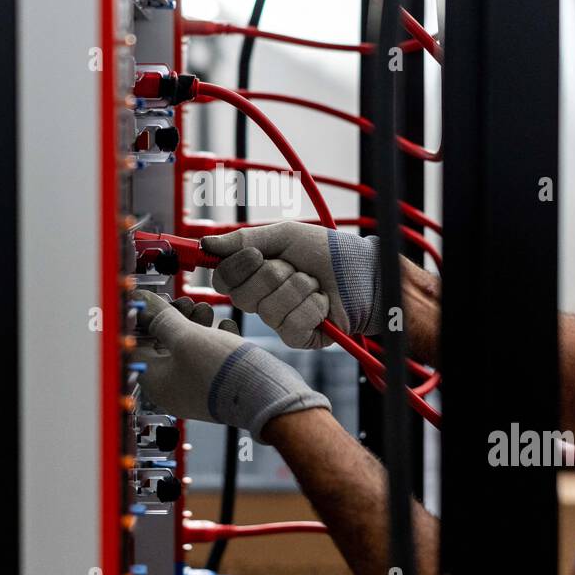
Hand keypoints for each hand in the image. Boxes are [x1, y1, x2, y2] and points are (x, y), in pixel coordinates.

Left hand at [131, 290, 330, 442]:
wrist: (266, 395)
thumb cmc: (223, 372)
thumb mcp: (186, 336)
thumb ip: (161, 317)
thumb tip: (143, 302)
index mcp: (156, 383)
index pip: (138, 347)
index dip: (145, 321)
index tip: (154, 303)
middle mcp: (173, 390)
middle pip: (164, 347)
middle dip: (175, 319)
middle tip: (186, 301)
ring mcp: (197, 390)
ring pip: (188, 350)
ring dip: (196, 326)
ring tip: (207, 309)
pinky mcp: (218, 388)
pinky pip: (209, 360)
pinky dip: (214, 340)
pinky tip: (224, 327)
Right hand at [202, 221, 381, 348]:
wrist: (367, 272)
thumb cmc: (330, 253)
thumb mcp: (285, 236)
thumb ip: (244, 240)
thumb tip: (206, 243)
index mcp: (255, 276)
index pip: (224, 278)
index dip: (237, 267)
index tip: (257, 254)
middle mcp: (263, 300)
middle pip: (243, 295)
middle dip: (276, 273)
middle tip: (297, 267)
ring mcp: (280, 322)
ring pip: (270, 308)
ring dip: (300, 287)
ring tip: (316, 283)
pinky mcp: (299, 338)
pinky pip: (291, 324)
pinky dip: (313, 307)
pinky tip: (324, 303)